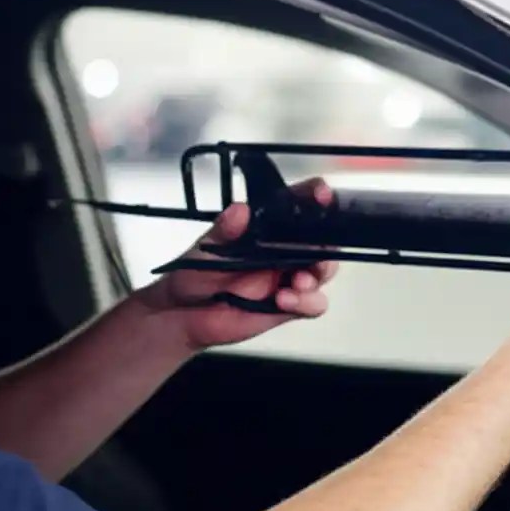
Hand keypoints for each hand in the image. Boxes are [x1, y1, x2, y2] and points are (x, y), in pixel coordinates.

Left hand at [135, 177, 339, 350]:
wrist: (183, 315)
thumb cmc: (194, 275)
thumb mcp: (206, 248)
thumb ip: (225, 230)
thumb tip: (240, 211)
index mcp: (268, 228)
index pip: (299, 205)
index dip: (315, 197)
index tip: (321, 195)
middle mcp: (283, 250)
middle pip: (322, 241)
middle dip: (326, 246)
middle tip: (317, 253)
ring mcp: (288, 278)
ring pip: (324, 271)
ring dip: (318, 275)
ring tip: (298, 281)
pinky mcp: (288, 306)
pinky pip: (314, 304)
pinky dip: (306, 302)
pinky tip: (283, 301)